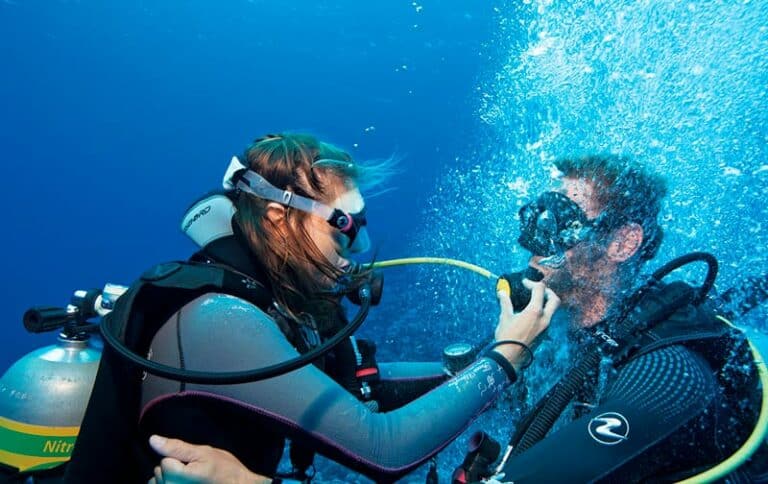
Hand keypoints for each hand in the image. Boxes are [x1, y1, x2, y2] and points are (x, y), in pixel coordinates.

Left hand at [147, 435, 269, 483]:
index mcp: (177, 478)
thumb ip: (176, 448)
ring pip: (157, 482)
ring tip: (190, 480)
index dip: (179, 458)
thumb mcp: (203, 453)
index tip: (194, 464)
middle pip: (158, 472)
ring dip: (169, 479)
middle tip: (194, 472)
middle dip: (173, 469)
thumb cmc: (225, 472)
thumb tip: (153, 439)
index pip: (163, 462)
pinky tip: (184, 483)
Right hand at [493, 279, 559, 369]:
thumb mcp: (505, 317)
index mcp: (535, 312)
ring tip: (531, 302)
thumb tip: (501, 292)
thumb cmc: (507, 337)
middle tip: (537, 290)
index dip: (532, 283)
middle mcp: (544, 319)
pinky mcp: (544, 335)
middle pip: (554, 299)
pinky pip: (546, 320)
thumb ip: (505, 303)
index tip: (524, 283)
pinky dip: (541, 313)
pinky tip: (529, 315)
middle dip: (547, 292)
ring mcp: (546, 328)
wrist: (510, 358)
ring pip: (551, 311)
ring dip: (544, 303)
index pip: (540, 290)